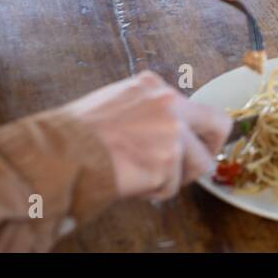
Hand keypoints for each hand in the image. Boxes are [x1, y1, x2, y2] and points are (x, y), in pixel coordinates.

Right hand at [59, 71, 231, 199]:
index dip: (200, 132)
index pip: (198, 106)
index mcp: (154, 86)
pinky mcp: (166, 161)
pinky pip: (172, 186)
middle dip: (208, 151)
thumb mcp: (116, 103)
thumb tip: (170, 133)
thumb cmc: (76, 135)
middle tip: (192, 168)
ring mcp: (171, 132)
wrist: (58, 153)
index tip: (197, 145)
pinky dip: (154, 191)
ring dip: (174, 177)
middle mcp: (169, 103)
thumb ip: (148, 111)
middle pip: (219, 127)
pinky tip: (131, 182)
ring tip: (142, 176)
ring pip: (199, 164)